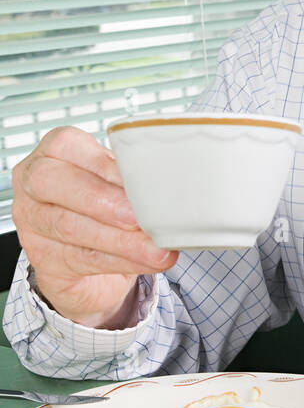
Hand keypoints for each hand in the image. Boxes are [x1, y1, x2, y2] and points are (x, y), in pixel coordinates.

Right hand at [11, 126, 178, 327]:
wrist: (91, 261)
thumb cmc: (105, 208)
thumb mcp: (115, 183)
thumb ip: (130, 177)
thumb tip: (170, 183)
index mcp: (52, 153)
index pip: (66, 146)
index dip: (102, 163)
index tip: (140, 178)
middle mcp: (31, 184)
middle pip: (50, 182)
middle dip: (99, 198)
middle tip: (138, 215)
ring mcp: (30, 223)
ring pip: (69, 226)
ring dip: (119, 238)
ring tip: (155, 246)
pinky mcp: (42, 260)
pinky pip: (79, 258)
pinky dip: (119, 260)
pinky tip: (144, 261)